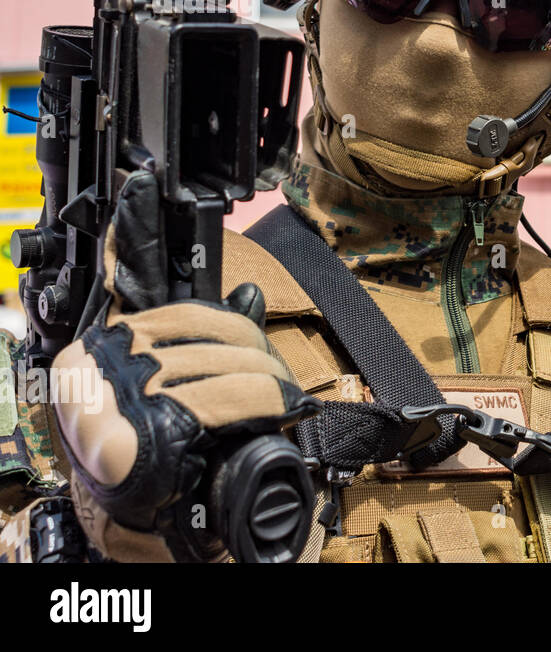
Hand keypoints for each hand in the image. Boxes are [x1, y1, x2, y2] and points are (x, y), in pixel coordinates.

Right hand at [52, 171, 317, 561]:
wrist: (134, 527)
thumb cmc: (151, 454)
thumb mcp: (171, 387)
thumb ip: (200, 339)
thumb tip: (244, 294)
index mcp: (103, 341)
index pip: (147, 282)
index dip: (152, 242)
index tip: (143, 187)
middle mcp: (104, 356)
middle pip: (211, 326)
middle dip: (258, 357)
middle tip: (281, 388)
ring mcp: (124, 388)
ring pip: (228, 362)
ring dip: (269, 387)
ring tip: (283, 407)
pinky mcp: (147, 422)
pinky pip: (227, 398)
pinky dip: (265, 404)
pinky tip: (282, 409)